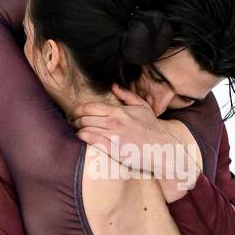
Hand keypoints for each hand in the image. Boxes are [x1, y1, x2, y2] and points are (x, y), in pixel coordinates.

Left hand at [73, 85, 198, 195]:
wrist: (161, 148)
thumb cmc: (152, 128)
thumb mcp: (142, 107)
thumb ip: (127, 95)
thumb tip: (113, 85)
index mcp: (119, 111)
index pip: (90, 107)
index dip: (79, 109)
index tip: (75, 112)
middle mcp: (114, 122)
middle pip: (85, 117)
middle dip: (75, 119)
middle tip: (72, 121)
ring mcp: (112, 136)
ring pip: (85, 128)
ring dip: (77, 128)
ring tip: (75, 129)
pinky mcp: (112, 149)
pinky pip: (90, 140)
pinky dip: (82, 137)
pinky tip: (81, 137)